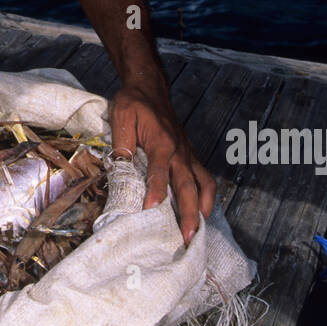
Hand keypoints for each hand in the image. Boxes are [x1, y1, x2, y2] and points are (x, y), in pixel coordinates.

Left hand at [107, 79, 215, 244]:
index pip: (159, 171)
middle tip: (186, 237)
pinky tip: (202, 211)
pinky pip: (204, 178)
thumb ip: (121, 145)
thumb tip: (119, 170)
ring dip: (203, 208)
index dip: (156, 191)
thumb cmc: (134, 104)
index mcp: (161, 142)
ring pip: (203, 184)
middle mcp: (179, 151)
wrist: (150, 88)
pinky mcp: (190, 155)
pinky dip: (207, 196)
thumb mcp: (121, 118)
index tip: (150, 209)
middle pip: (188, 186)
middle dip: (188, 213)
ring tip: (198, 230)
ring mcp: (188, 154)